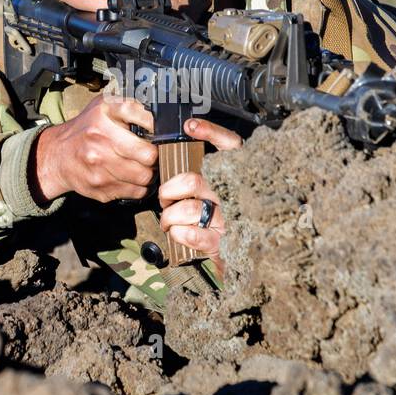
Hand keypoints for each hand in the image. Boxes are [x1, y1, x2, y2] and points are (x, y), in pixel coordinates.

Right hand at [31, 95, 157, 202]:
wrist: (58, 155)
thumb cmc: (87, 128)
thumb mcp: (104, 106)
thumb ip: (131, 107)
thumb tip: (160, 115)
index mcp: (103, 117)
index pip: (144, 120)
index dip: (157, 128)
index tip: (158, 132)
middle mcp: (100, 143)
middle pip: (148, 156)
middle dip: (155, 155)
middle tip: (151, 153)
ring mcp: (99, 169)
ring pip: (144, 177)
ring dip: (149, 173)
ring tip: (143, 166)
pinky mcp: (101, 189)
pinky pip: (135, 192)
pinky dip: (139, 187)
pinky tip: (132, 177)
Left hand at [157, 117, 243, 273]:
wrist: (212, 267)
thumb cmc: (198, 227)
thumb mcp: (195, 198)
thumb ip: (188, 179)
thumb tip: (173, 156)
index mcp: (223, 181)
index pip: (230, 147)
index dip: (213, 132)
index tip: (190, 127)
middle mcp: (228, 197)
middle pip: (194, 181)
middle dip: (169, 191)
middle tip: (165, 201)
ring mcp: (225, 221)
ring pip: (190, 208)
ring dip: (170, 217)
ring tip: (168, 223)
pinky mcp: (220, 245)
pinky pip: (194, 234)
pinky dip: (179, 234)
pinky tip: (178, 235)